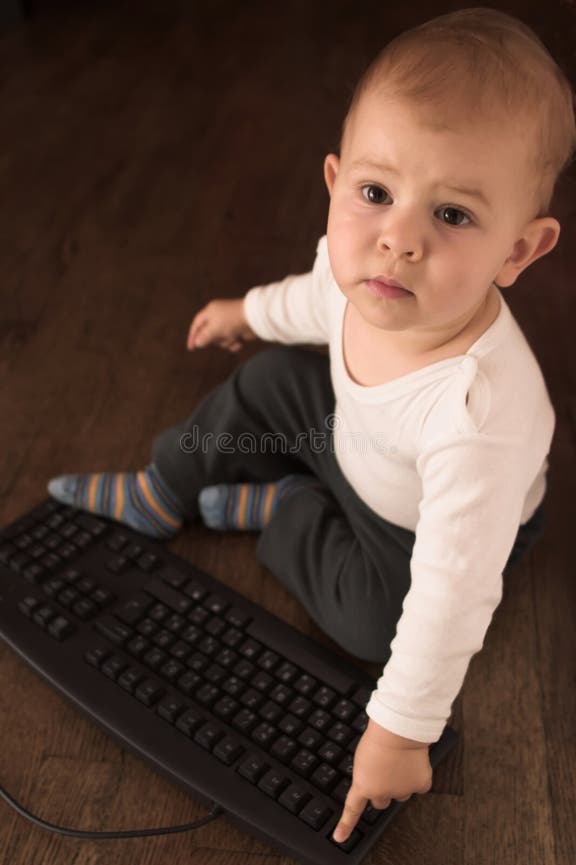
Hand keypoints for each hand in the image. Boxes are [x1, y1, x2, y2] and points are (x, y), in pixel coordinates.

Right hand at [186, 298, 256, 352]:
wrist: (254, 319)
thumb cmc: (232, 320)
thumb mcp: (214, 329)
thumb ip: (203, 337)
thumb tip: (198, 343)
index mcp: (210, 312)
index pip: (197, 324)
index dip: (193, 336)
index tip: (191, 348)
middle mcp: (218, 316)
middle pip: (209, 334)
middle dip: (215, 340)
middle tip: (220, 338)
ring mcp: (228, 323)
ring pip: (220, 339)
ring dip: (226, 342)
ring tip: (232, 338)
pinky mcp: (237, 330)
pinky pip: (231, 341)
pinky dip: (234, 343)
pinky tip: (239, 342)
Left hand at [332, 720, 432, 844]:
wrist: (399, 730)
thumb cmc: (378, 737)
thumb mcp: (363, 757)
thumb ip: (367, 773)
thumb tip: (376, 778)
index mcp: (364, 785)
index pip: (352, 809)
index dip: (345, 825)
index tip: (339, 837)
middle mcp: (383, 793)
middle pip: (381, 800)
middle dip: (382, 789)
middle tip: (384, 772)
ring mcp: (403, 791)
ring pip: (401, 793)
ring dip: (400, 783)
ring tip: (399, 762)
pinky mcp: (420, 785)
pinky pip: (419, 784)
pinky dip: (418, 775)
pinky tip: (414, 761)